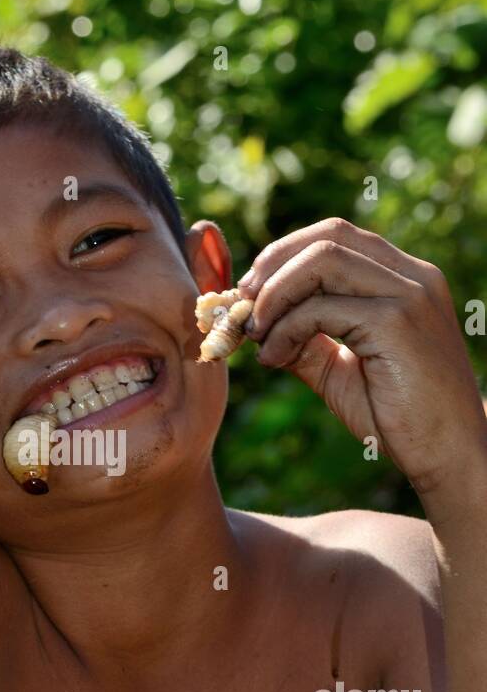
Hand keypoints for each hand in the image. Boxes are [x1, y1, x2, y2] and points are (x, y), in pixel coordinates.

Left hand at [237, 217, 486, 502]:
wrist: (449, 456)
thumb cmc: (399, 416)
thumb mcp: (338, 369)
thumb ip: (303, 338)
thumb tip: (254, 321)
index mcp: (403, 278)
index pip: (334, 236)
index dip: (282, 255)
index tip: (249, 293)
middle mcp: (412, 275)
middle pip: (327, 235)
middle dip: (272, 266)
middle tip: (242, 307)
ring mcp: (409, 294)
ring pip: (321, 259)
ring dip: (274, 294)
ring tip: (255, 334)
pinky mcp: (398, 323)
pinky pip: (322, 307)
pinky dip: (285, 328)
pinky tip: (273, 359)